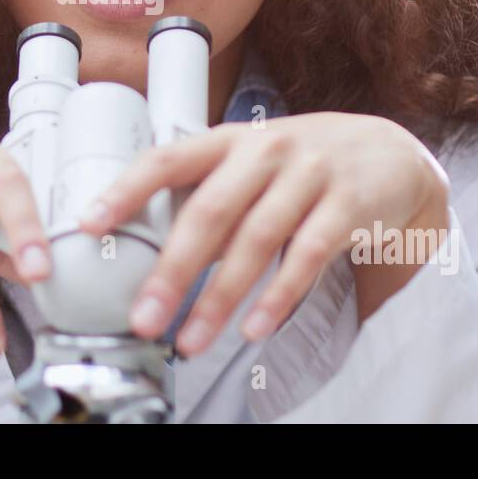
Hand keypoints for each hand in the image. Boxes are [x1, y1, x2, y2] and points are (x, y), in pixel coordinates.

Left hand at [78, 113, 449, 356]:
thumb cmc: (300, 164)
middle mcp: (266, 150)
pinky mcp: (348, 204)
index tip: (90, 225)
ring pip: (257, 239)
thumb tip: (147, 252)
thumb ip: (206, 196)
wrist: (387, 153)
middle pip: (210, 210)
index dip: (126, 190)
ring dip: (220, 296)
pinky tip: (254, 326)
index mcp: (229, 140)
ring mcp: (309, 174)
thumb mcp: (249, 163)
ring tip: (192, 339)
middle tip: (144, 316)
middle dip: (172, 270)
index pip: (168, 158)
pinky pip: (309, 255)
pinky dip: (279, 296)